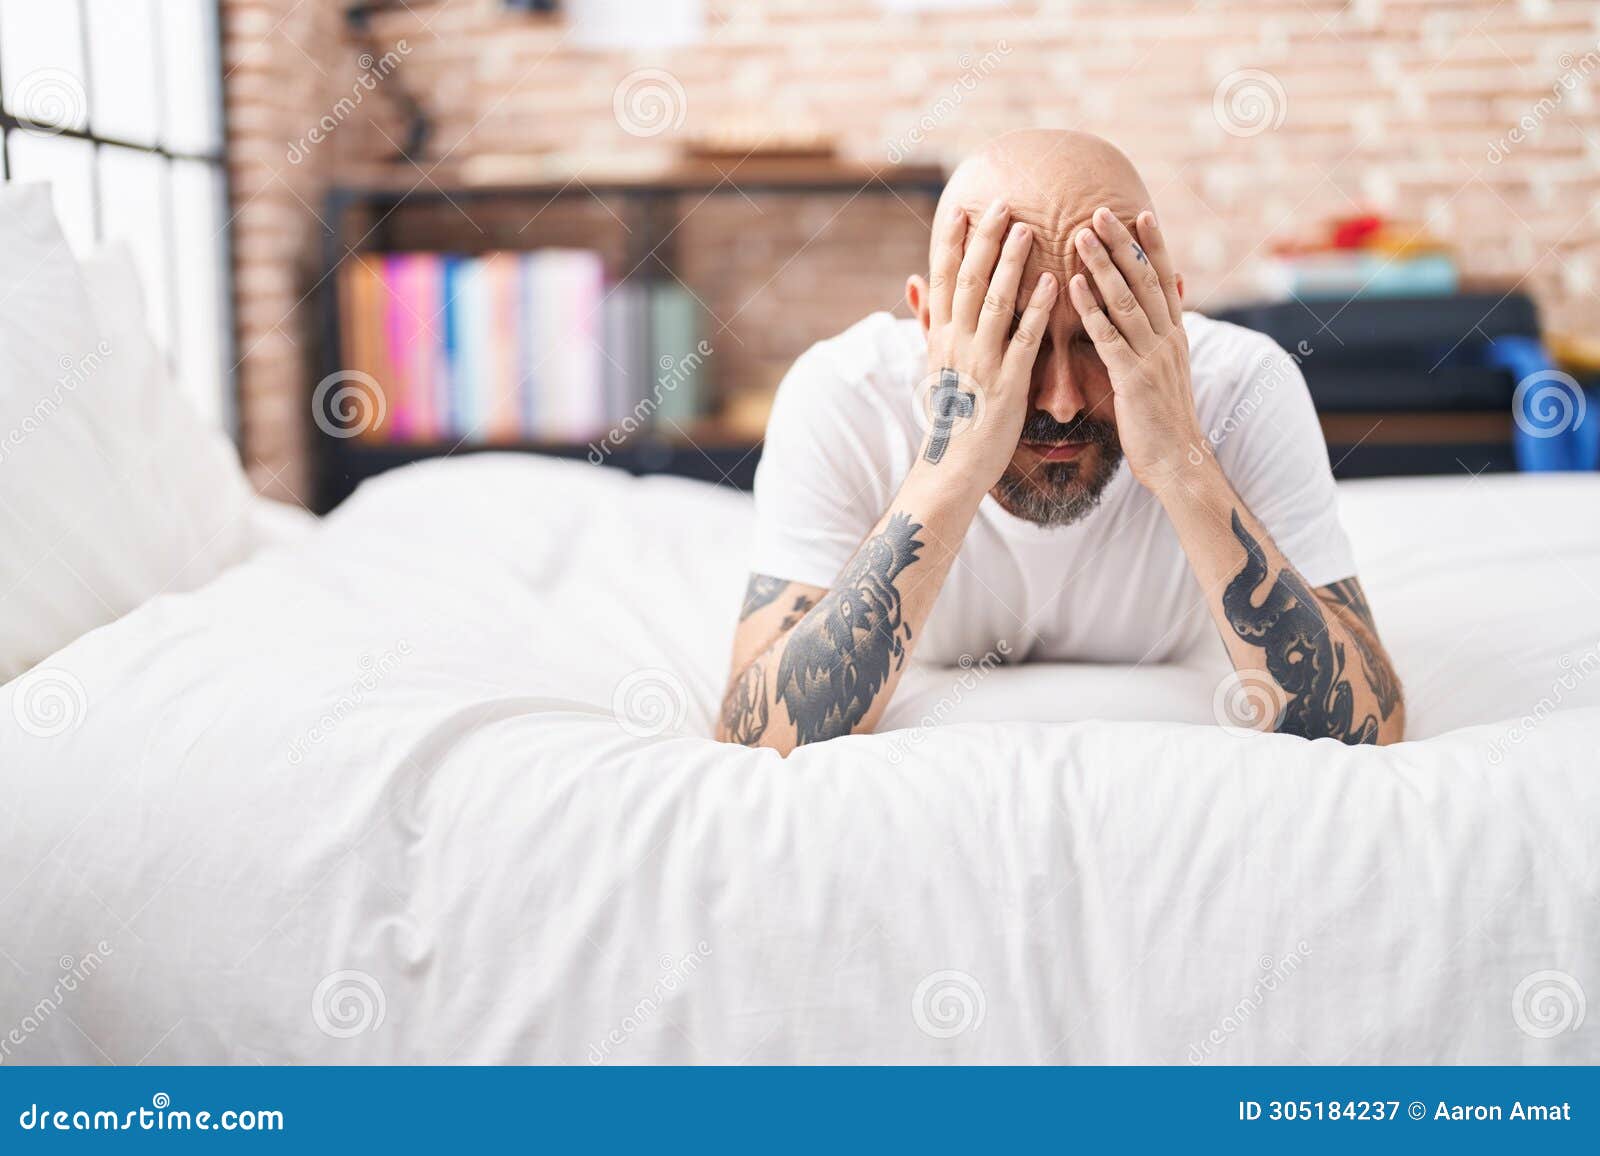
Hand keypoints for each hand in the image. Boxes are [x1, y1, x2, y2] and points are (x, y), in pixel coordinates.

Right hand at [920, 197, 1058, 493]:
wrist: (955, 464)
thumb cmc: (952, 411)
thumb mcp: (934, 362)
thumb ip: (928, 318)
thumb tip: (913, 279)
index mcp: (940, 336)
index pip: (942, 279)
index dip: (950, 242)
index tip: (961, 208)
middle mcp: (956, 343)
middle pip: (968, 282)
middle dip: (983, 240)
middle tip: (1001, 203)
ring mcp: (981, 363)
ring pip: (995, 303)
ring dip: (1011, 264)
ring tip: (1027, 229)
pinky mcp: (1007, 384)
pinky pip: (1024, 340)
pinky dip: (1039, 309)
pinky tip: (1054, 282)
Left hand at [1069, 208, 1203, 493]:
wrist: (1177, 461)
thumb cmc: (1162, 419)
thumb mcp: (1167, 371)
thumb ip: (1161, 337)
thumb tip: (1165, 308)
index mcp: (1175, 334)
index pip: (1164, 279)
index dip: (1153, 246)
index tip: (1139, 213)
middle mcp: (1168, 338)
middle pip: (1145, 280)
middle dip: (1123, 244)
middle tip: (1100, 211)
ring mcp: (1153, 356)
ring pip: (1127, 300)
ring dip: (1103, 266)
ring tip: (1081, 235)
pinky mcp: (1134, 378)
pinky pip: (1110, 335)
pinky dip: (1091, 308)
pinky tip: (1073, 286)